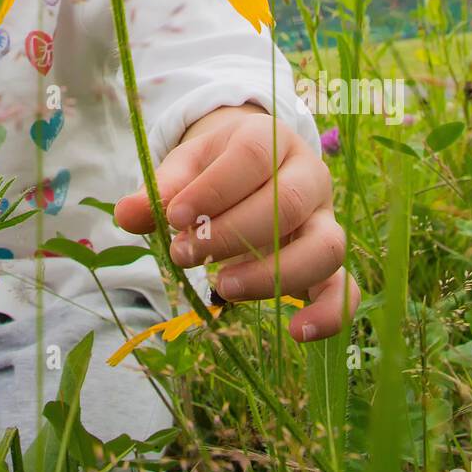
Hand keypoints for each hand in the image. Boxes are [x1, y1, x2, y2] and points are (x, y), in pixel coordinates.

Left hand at [113, 105, 359, 343]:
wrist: (253, 167)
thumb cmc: (214, 169)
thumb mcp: (185, 167)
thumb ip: (160, 189)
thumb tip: (125, 214)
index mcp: (270, 138)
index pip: (253, 156)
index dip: (214, 189)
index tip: (175, 217)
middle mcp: (308, 175)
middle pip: (287, 203)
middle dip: (231, 235)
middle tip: (184, 254)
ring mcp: (325, 218)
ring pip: (324, 246)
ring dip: (272, 273)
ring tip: (223, 288)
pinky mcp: (332, 260)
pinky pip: (346, 288)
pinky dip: (329, 313)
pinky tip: (296, 332)